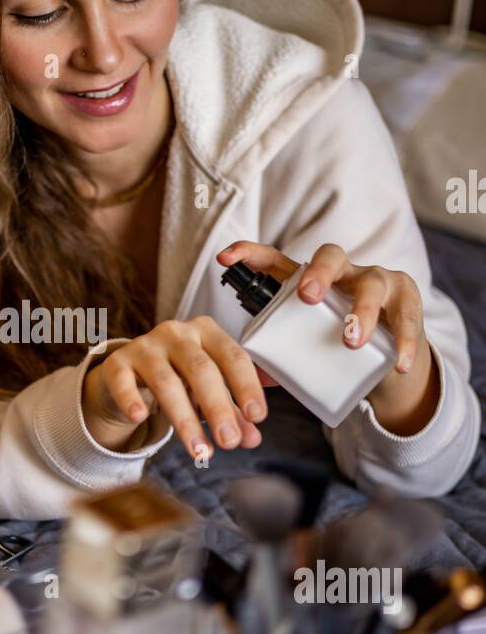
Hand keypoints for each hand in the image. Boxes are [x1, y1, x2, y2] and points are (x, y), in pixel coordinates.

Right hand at [82, 318, 267, 459]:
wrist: (128, 377)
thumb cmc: (177, 379)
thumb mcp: (208, 394)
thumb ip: (233, 413)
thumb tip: (252, 438)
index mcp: (206, 332)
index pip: (233, 356)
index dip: (247, 387)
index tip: (257, 417)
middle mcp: (176, 333)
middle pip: (201, 369)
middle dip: (218, 408)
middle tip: (229, 441)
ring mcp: (144, 346)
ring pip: (166, 381)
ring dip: (184, 419)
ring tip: (199, 450)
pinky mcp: (117, 363)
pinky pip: (123, 382)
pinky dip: (131, 399)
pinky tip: (140, 417)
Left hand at [217, 241, 439, 434]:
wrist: (389, 360)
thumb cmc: (337, 346)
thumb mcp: (308, 347)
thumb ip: (280, 360)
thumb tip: (248, 379)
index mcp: (311, 281)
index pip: (277, 259)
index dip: (251, 254)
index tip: (225, 258)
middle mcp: (344, 273)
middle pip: (331, 256)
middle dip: (317, 273)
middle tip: (306, 297)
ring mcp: (378, 283)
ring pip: (371, 285)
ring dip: (361, 311)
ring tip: (350, 340)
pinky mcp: (408, 301)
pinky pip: (408, 317)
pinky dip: (405, 342)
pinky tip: (399, 364)